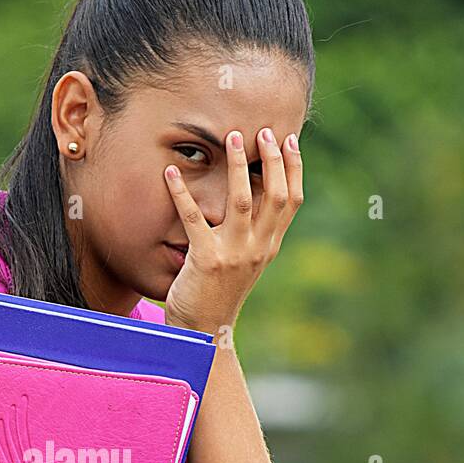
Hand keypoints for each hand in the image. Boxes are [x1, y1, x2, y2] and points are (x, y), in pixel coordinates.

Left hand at [163, 128, 302, 335]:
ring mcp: (234, 254)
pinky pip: (193, 218)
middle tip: (261, 130)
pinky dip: (181, 193)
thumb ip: (253, 233)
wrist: (204, 331)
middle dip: (271, 159)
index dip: (293, 168)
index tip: (290, 139)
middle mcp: (257, 248)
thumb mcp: (245, 261)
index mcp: (269, 246)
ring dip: (237, 166)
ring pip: (242, 201)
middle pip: (275, 195)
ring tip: (231, 138)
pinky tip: (170, 174)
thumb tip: (254, 195)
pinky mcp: (206, 260)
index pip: (292, 201)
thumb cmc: (219, 292)